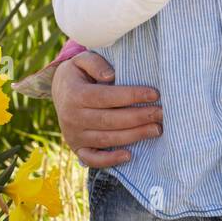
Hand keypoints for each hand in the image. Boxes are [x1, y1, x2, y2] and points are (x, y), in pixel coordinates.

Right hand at [51, 50, 162, 168]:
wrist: (60, 91)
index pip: (106, 97)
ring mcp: (74, 135)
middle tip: (161, 114)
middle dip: (139, 117)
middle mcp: (72, 117)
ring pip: (106, 139)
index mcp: (75, 94)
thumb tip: (110, 75)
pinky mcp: (77, 148)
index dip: (131, 96)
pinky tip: (129, 155)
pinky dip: (110, 160)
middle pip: (109, 120)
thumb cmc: (80, 74)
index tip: (154, 94)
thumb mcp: (82, 60)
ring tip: (156, 129)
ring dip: (134, 136)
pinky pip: (92, 159)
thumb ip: (95, 63)